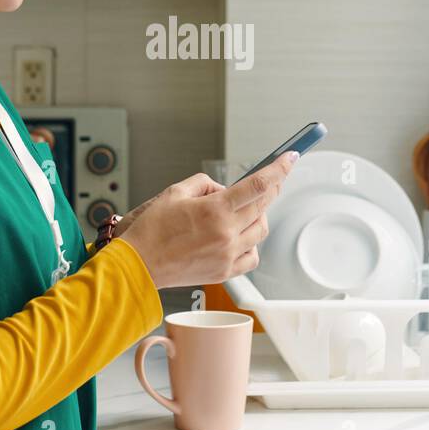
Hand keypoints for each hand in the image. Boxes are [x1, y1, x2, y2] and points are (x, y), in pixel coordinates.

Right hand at [116, 152, 298, 288]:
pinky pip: (252, 256)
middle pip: (264, 206)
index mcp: (215, 210)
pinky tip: (237, 236)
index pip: (259, 185)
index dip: (279, 169)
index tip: (290, 158)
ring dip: (258, 215)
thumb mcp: (175, 192)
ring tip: (240, 211)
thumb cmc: (152, 230)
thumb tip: (224, 190)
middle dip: (271, 188)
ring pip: (261, 230)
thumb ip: (205, 185)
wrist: (138, 266)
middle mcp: (226, 233)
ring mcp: (228, 254)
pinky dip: (251, 243)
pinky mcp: (224, 272)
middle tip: (270, 179)